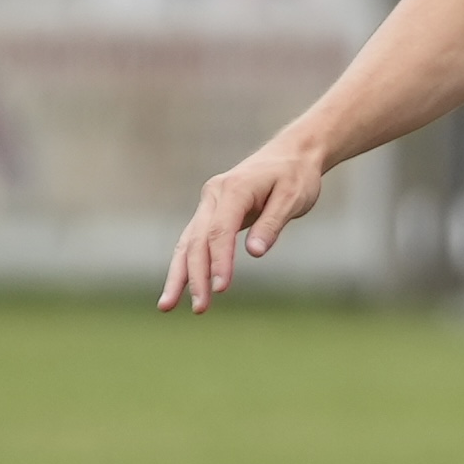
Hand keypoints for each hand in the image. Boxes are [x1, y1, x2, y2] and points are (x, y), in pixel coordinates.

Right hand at [158, 132, 327, 313]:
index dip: (219, 262)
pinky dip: (185, 265)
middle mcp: (214, 195)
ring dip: (179, 275)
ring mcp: (209, 203)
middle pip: (197, 240)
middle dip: (195, 277)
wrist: (291, 154)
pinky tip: (178, 289)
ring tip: (167, 307)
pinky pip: (194, 241)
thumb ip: (272, 224)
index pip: (220, 231)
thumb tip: (254, 252)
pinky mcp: (211, 213)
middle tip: (199, 309)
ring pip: (187, 243)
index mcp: (235, 189)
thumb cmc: (296, 176)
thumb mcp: (294, 197)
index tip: (221, 289)